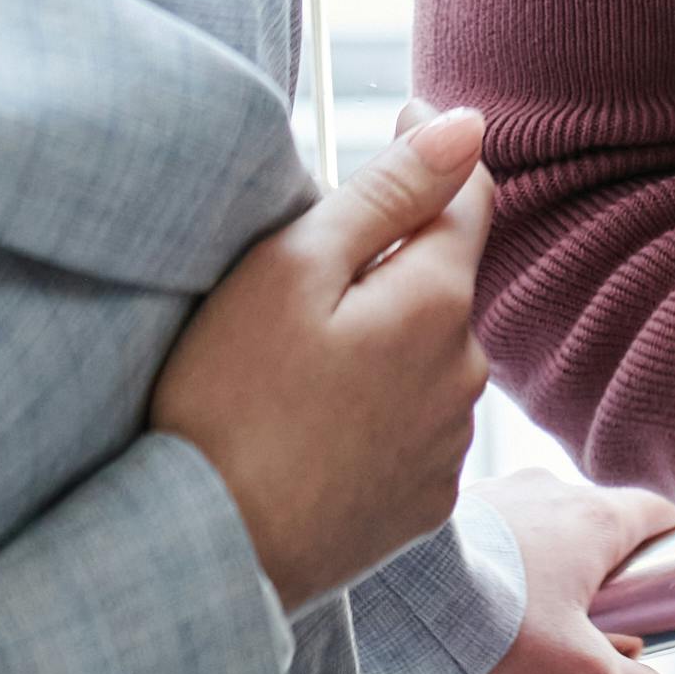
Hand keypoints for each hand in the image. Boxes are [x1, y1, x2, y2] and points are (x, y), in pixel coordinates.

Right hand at [152, 106, 490, 616]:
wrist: (205, 557)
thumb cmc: (227, 403)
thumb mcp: (291, 268)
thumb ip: (388, 191)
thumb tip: (467, 125)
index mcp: (440, 302)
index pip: (469, 195)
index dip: (433, 150)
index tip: (396, 116)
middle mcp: (466, 372)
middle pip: (442, 279)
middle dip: (393, 258)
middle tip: (303, 270)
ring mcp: (448, 445)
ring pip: (426, 354)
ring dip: (384, 336)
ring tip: (295, 361)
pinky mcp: (423, 503)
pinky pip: (411, 423)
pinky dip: (376, 405)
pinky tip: (312, 422)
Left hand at [465, 468, 674, 673]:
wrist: (384, 609)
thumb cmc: (489, 632)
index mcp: (594, 520)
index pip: (663, 514)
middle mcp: (549, 498)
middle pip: (596, 567)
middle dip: (594, 638)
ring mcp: (496, 509)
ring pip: (539, 584)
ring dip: (539, 652)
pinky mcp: (452, 529)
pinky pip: (491, 583)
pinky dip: (493, 636)